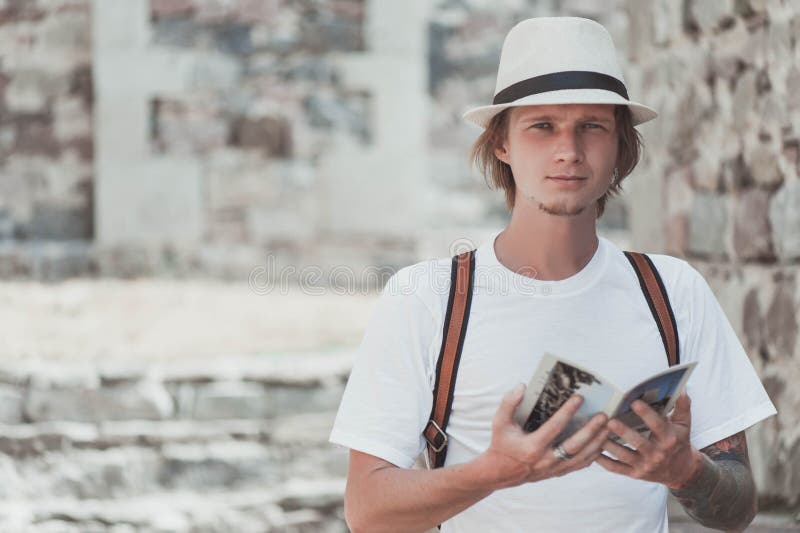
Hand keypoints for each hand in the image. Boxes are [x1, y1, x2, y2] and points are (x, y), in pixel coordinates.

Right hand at [474, 384, 610, 490]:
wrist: (501, 472)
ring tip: (608, 428)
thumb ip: (509, 403)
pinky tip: (601, 444)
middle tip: (603, 415)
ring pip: (581, 457)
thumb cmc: (501, 443)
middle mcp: (546, 460)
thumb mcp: (499, 422)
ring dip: (597, 442)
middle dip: (591, 430)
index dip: (567, 412)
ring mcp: (554, 468)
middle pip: (575, 445)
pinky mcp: (558, 472)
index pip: (554, 427)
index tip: (579, 398)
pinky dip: (593, 455)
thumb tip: (522, 386)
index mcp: (532, 447)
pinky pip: (580, 465)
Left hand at [595, 391, 702, 489]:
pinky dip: (603, 461)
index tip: (634, 401)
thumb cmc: (679, 442)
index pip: (658, 425)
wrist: (680, 472)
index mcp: (669, 439)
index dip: (646, 414)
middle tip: (609, 420)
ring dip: (609, 445)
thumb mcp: (684, 425)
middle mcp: (657, 454)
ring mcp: (645, 465)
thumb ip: (683, 406)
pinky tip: (592, 450)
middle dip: (623, 432)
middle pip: (639, 442)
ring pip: (624, 455)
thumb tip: (683, 389)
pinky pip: (616, 468)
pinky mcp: (634, 474)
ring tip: (596, 432)